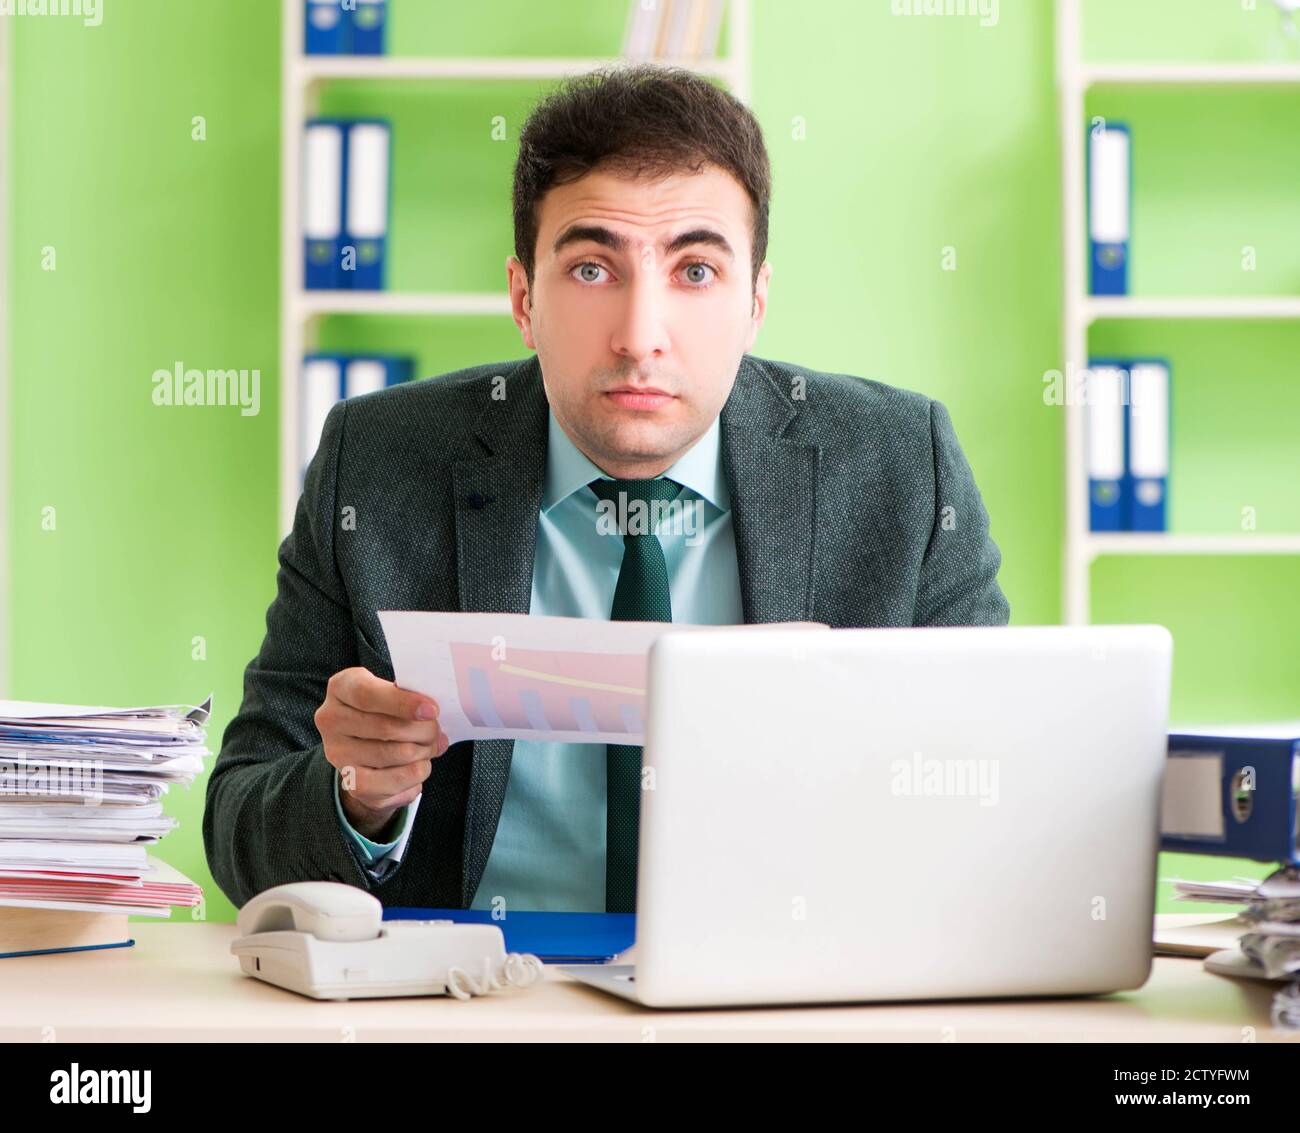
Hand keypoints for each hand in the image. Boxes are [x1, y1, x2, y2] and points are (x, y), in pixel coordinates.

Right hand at [315, 667, 447, 839]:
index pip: (367, 695)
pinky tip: (420, 765)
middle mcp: (330, 720)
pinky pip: (396, 781)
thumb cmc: (386, 710)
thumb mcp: (393, 692)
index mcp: (341, 688)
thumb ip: (410, 697)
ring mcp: (338, 754)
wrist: (366, 746)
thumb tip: (430, 716)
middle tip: (436, 731)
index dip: (403, 703)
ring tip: (429, 747)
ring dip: (424, 752)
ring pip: (396, 754)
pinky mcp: (353, 783)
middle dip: (424, 730)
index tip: (432, 710)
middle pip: (386, 727)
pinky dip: (417, 773)